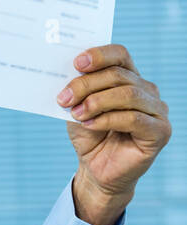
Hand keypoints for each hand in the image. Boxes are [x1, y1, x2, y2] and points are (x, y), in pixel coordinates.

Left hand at [56, 44, 170, 224]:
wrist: (96, 169)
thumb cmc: (89, 135)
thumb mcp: (78, 107)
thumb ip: (78, 89)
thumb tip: (69, 72)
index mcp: (129, 78)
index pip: (120, 55)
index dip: (99, 55)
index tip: (76, 63)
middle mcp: (147, 90)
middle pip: (119, 75)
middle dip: (87, 84)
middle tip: (64, 98)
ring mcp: (157, 111)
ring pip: (128, 94)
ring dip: (97, 102)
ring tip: (77, 113)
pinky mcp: (160, 132)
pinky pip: (134, 118)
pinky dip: (108, 120)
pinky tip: (90, 125)